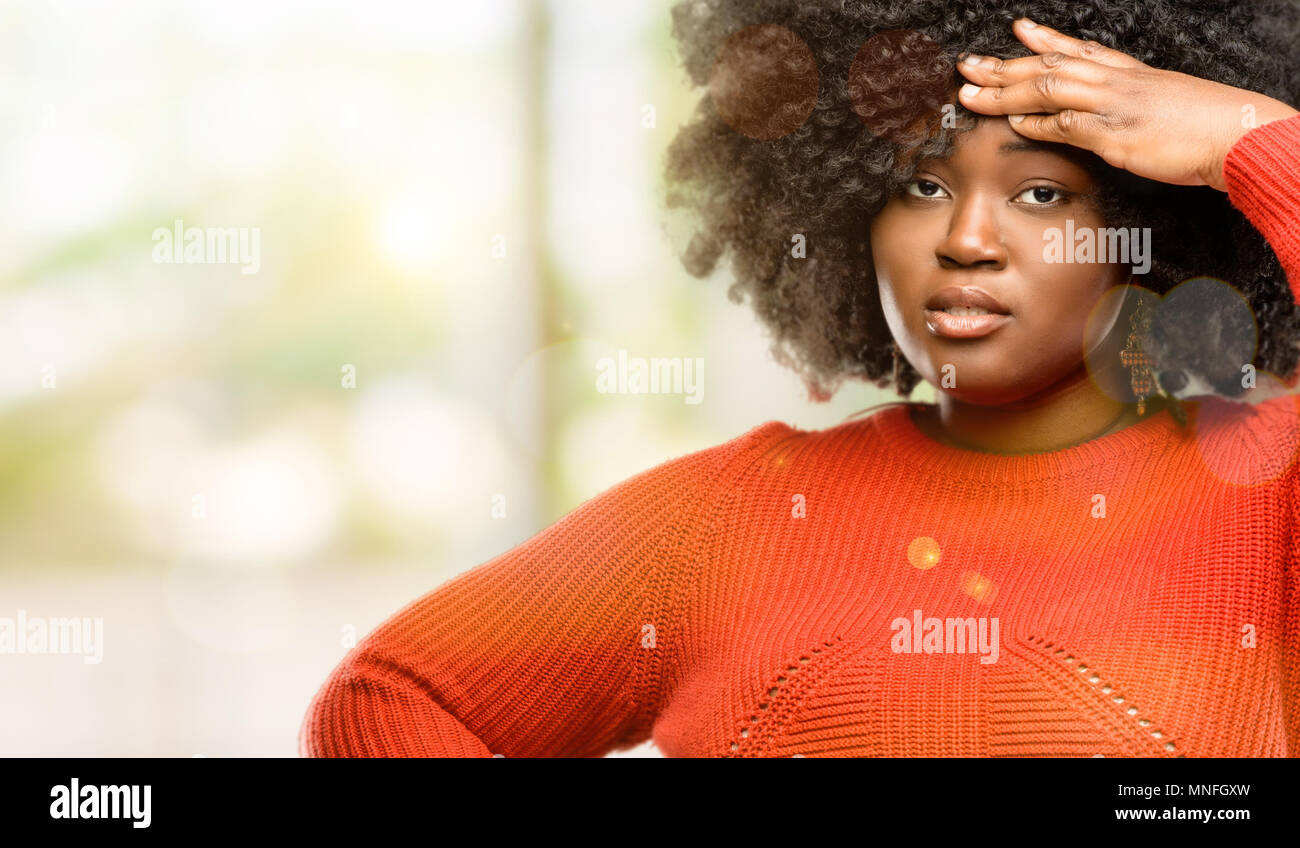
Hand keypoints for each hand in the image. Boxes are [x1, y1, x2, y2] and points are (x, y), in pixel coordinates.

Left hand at [955, 17, 1298, 191]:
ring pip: (1048, 88)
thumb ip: (1133, 104)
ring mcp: (1113, 104)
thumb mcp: (1165, 104)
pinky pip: (1066, 124)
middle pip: (1049, 65)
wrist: (1241, 133)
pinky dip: (1037, 124)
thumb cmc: (1209, 126)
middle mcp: (1116, 82)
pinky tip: (1012, 124)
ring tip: (970, 94)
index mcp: (1130, 73)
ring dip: (1004, 92)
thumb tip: (1111, 113)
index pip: (1078, 49)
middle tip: (968, 65)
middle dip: (1003, 67)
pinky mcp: (1114, 133)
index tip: (1017, 30)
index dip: (1043, 40)